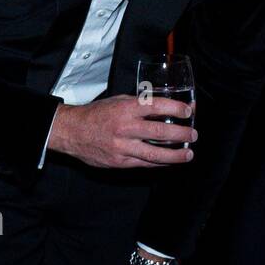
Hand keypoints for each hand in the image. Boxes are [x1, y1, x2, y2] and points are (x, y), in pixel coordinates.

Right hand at [48, 95, 196, 168]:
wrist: (72, 132)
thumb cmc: (97, 114)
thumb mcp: (118, 101)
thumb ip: (141, 104)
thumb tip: (167, 106)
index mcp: (126, 108)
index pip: (157, 106)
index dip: (176, 108)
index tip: (188, 111)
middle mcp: (125, 127)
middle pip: (161, 131)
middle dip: (181, 134)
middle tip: (193, 135)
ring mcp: (122, 146)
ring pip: (155, 153)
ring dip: (176, 155)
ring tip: (188, 154)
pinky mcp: (120, 162)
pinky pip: (145, 163)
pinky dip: (160, 162)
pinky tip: (170, 161)